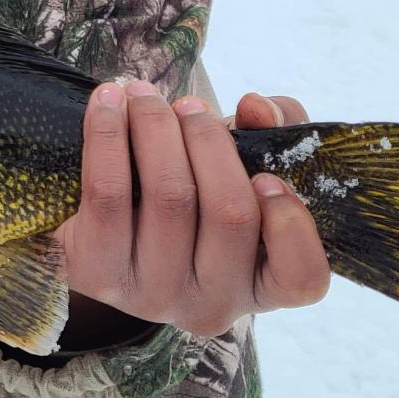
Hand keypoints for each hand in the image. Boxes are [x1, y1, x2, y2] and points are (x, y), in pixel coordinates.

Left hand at [56, 83, 331, 340]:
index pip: (301, 276)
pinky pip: (107, 194)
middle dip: (208, 140)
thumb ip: (271, 131)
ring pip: (168, 196)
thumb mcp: (238, 167)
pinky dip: (108, 134)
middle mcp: (211, 302)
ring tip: (143, 95)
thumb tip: (257, 108)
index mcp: (261, 285)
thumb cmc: (191, 195)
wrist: (102, 232)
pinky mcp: (97, 273)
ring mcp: (152, 295)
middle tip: (188, 104)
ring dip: (155, 127)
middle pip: (228, 213)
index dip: (291, 222)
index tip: (267, 173)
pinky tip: (109, 102)